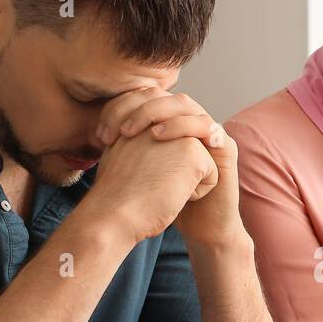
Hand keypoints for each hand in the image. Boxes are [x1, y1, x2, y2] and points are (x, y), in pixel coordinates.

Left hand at [97, 88, 243, 245]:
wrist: (199, 226)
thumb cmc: (165, 202)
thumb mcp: (139, 171)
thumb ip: (127, 148)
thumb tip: (96, 133)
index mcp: (168, 123)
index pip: (142, 98)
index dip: (120, 108)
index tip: (101, 134)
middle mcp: (188, 122)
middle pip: (163, 95)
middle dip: (138, 108)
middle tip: (121, 130)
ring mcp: (208, 133)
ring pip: (186, 105)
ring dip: (160, 113)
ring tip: (142, 133)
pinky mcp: (226, 147)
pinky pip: (208, 126)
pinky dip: (184, 127)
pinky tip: (162, 138)